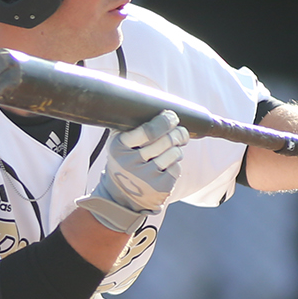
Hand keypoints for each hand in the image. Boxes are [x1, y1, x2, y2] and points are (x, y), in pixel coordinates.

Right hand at [77, 110, 188, 231]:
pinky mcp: (159, 188)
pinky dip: (175, 164)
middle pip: (166, 140)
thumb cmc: (124, 162)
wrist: (121, 197)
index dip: (165, 121)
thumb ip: (130, 125)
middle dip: (177, 133)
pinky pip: (176, 168)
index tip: (172, 116)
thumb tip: (156, 102)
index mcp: (119, 147)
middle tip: (179, 130)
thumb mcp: (118, 144)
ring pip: (174, 153)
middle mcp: (130, 163)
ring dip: (177, 148)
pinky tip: (165, 165)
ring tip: (170, 149)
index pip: (149, 131)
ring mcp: (145, 178)